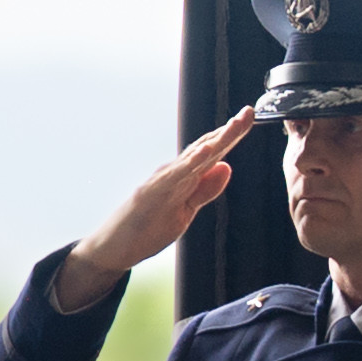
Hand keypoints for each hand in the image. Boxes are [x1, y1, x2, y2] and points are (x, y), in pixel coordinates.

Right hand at [54, 113, 258, 312]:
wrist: (111, 248)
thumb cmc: (145, 229)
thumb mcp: (184, 211)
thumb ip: (204, 191)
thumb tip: (226, 167)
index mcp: (183, 178)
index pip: (211, 153)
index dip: (231, 136)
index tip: (250, 119)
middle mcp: (172, 173)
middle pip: (205, 148)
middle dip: (229, 131)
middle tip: (249, 112)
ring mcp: (160, 182)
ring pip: (193, 158)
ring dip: (214, 141)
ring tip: (234, 125)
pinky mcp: (150, 194)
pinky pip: (174, 177)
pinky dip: (190, 163)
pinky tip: (206, 152)